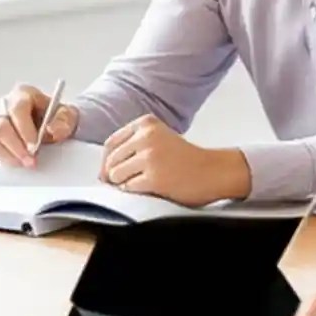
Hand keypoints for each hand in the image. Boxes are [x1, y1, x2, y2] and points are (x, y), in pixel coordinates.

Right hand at [0, 84, 78, 167]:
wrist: (50, 125)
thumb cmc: (54, 117)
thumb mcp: (67, 115)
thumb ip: (63, 120)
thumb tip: (52, 128)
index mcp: (23, 94)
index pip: (18, 109)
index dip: (24, 129)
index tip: (34, 146)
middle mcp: (5, 105)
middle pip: (2, 125)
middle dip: (17, 147)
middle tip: (31, 161)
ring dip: (11, 154)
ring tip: (27, 162)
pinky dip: (6, 157)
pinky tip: (19, 160)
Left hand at [99, 114, 249, 205]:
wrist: (213, 171)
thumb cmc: (184, 159)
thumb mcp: (158, 139)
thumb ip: (132, 146)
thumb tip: (102, 172)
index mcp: (146, 123)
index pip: (111, 143)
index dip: (106, 162)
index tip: (109, 173)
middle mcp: (146, 136)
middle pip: (111, 160)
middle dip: (114, 176)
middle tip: (128, 182)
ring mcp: (150, 156)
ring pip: (116, 175)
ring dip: (125, 184)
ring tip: (144, 183)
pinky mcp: (155, 177)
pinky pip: (129, 188)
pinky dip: (135, 192)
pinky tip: (151, 189)